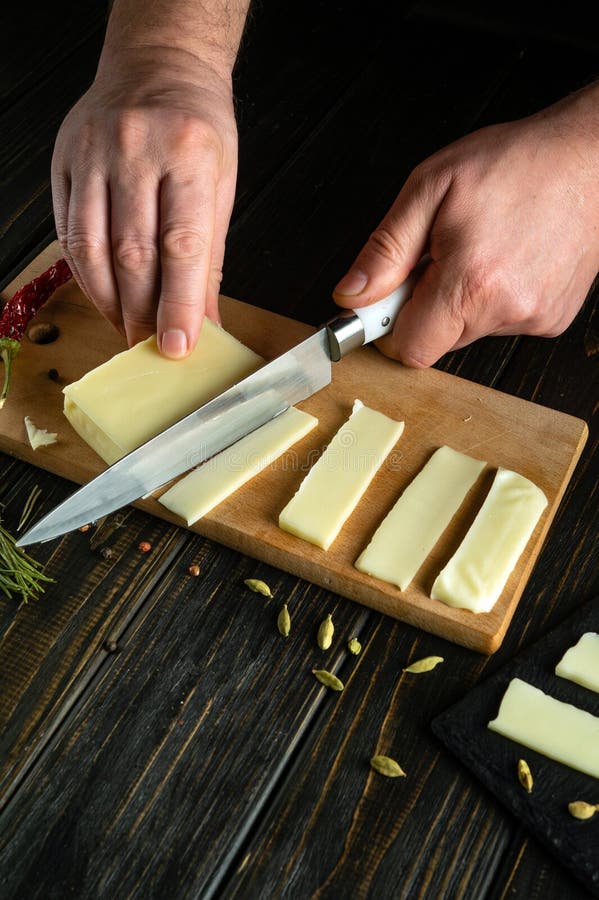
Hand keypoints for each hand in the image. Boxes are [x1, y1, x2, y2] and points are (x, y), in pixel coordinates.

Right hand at [51, 48, 237, 356]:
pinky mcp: (64, 162)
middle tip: (152, 346)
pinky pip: (69, 233)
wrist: (157, 65)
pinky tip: (105, 297)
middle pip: (133, 253)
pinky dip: (87, 275)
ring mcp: (92, 153)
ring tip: (128, 329)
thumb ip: (210, 256)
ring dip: (110, 302)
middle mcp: (135, 149)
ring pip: (93, 248)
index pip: (182, 244)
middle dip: (142, 312)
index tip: (179, 346)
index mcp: (188, 152)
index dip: (179, 303)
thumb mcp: (222, 184)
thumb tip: (205, 320)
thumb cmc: (198, 127)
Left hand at [333, 84, 598, 366]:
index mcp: (470, 283)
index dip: (391, 326)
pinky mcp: (553, 319)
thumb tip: (351, 296)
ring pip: (470, 331)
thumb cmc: (516, 163)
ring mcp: (534, 319)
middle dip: (426, 306)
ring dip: (462, 301)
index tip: (390, 297)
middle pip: (438, 341)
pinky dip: (495, 299)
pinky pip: (503, 323)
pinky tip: (509, 259)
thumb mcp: (430, 189)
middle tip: (440, 256)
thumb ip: (385, 251)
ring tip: (482, 249)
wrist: (591, 157)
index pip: (410, 349)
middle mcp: (506, 310)